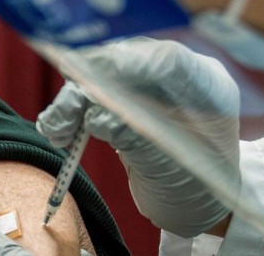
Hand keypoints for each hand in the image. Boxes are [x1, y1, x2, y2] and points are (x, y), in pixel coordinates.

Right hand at [37, 38, 239, 237]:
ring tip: (56, 131)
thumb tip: (95, 116)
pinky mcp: (129, 95)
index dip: (125, 64)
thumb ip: (136, 139)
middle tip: (62, 117)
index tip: (87, 79)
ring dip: (74, 100)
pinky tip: (60, 128)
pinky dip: (75, 109)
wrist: (194, 205)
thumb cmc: (195, 191)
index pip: (166, 59)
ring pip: (104, 74)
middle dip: (88, 85)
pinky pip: (96, 91)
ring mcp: (152, 84)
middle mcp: (179, 77)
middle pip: (126, 62)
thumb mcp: (170, 170)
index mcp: (207, 86)